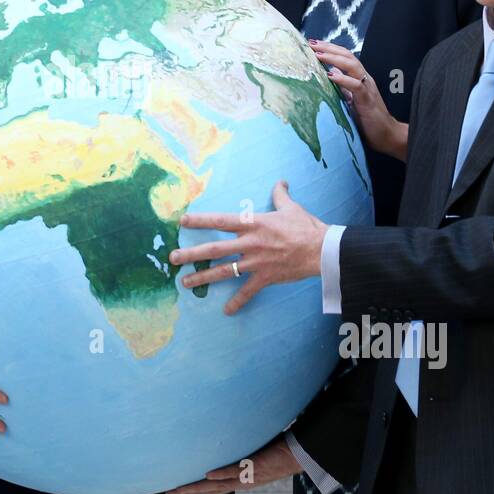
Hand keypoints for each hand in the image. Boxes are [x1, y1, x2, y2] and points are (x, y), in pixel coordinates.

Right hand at [165, 436, 301, 493]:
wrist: (298, 455)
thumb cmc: (277, 452)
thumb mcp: (254, 452)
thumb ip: (240, 451)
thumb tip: (226, 439)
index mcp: (239, 480)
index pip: (213, 488)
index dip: (195, 491)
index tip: (178, 489)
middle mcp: (240, 481)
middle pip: (209, 491)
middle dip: (188, 493)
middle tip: (169, 493)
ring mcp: (246, 475)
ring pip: (217, 486)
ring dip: (197, 488)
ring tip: (180, 490)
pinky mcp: (254, 467)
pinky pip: (234, 471)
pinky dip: (220, 474)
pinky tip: (207, 474)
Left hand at [171, 180, 326, 314]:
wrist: (322, 250)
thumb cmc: (306, 227)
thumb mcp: (291, 207)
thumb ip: (280, 195)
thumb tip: (281, 182)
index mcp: (253, 223)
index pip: (221, 220)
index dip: (200, 220)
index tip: (182, 221)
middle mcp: (250, 243)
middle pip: (214, 248)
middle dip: (191, 253)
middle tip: (172, 258)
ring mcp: (256, 262)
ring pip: (224, 271)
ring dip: (203, 277)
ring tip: (185, 283)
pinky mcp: (265, 278)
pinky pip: (248, 292)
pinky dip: (238, 302)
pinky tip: (226, 311)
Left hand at [309, 39, 407, 160]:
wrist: (386, 135)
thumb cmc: (367, 119)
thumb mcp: (350, 100)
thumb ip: (342, 88)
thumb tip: (329, 75)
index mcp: (360, 78)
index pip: (345, 57)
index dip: (330, 48)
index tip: (312, 44)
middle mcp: (364, 79)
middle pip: (348, 56)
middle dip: (329, 48)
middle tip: (311, 43)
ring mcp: (367, 88)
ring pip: (353, 66)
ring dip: (334, 59)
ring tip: (318, 55)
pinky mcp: (367, 100)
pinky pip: (356, 86)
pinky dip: (344, 79)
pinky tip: (331, 75)